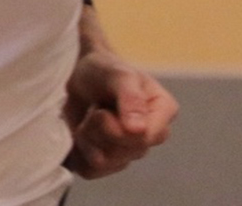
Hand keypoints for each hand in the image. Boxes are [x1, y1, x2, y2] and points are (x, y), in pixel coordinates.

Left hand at [63, 49, 177, 177]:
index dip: (120, 128)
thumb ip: (130, 98)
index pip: (147, 137)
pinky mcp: (106, 161)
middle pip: (126, 152)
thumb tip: (138, 130)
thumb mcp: (117, 75)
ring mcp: (129, 151)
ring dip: (87, 138)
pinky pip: (90, 171)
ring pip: (106, 162)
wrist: (79, 75)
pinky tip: (80, 133)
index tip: (104, 109)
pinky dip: (78, 152)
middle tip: (95, 109)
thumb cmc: (104, 70)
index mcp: (163, 111)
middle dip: (100, 129)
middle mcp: (151, 135)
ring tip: (88, 117)